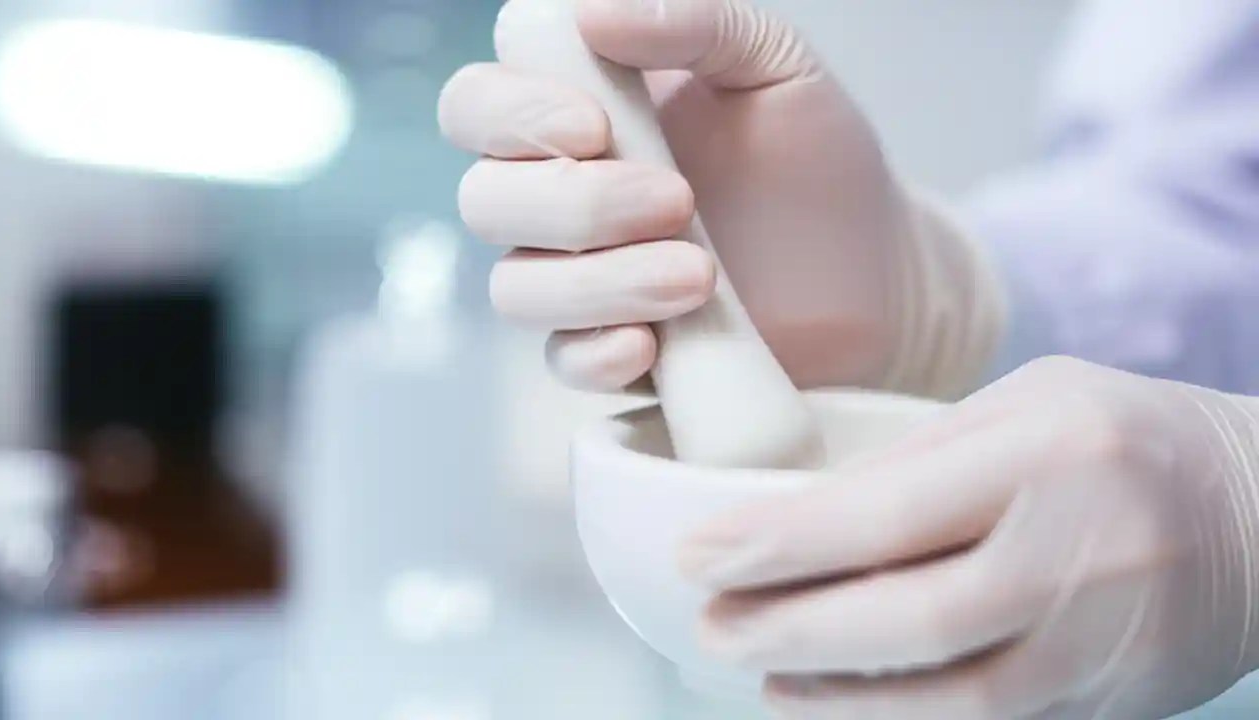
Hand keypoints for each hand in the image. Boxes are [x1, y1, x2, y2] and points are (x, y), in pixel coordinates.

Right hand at [439, 0, 1004, 397]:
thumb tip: (588, 11)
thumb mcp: (776, 64)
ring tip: (698, 276)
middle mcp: (559, 196)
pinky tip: (651, 344)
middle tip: (678, 201)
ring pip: (516, 287)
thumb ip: (695, 21)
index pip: (478, 104)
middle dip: (574, 203)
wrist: (877, 275)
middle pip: (484, 200)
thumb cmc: (817, 161)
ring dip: (596, 281)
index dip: (511, 113)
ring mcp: (580, 280)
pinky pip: (563, 360)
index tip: (595, 127)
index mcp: (577, 112)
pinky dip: (597, 352)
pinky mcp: (614, 351)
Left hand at [680, 357, 1258, 718]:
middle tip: (715, 630)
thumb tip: (797, 521)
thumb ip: (918, 462)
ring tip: (764, 679)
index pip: (890, 510)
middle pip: (913, 617)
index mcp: (1049, 448)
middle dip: (794, 633)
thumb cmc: (1117, 438)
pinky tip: (842, 706)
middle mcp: (1083, 546)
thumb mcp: (1022, 407)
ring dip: (839, 697)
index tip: (701, 556)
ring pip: (952, 695)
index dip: (783, 544)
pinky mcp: (1115, 700)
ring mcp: (1106, 636)